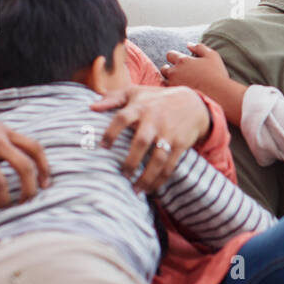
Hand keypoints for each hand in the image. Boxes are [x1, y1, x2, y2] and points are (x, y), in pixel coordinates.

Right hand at [0, 86, 50, 218]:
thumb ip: (1, 138)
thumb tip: (13, 157)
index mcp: (4, 131)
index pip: (35, 148)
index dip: (45, 168)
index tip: (46, 185)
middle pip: (25, 167)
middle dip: (30, 189)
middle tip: (27, 203)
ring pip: (0, 182)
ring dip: (5, 201)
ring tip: (4, 211)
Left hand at [88, 85, 209, 192]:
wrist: (193, 103)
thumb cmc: (156, 99)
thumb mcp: (135, 93)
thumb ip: (113, 99)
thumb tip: (91, 107)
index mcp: (140, 107)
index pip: (122, 118)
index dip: (111, 132)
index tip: (102, 147)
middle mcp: (155, 120)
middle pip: (141, 142)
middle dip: (131, 160)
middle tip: (122, 174)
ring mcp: (169, 133)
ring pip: (157, 158)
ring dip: (147, 176)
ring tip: (136, 190)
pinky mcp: (180, 144)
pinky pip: (170, 165)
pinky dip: (160, 179)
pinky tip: (150, 189)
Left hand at [162, 44, 246, 125]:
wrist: (219, 95)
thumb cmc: (217, 74)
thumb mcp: (212, 55)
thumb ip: (199, 47)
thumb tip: (188, 44)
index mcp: (183, 60)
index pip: (170, 55)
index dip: (174, 57)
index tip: (180, 62)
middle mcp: (175, 72)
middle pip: (164, 69)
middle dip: (169, 69)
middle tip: (179, 73)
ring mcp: (173, 85)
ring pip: (165, 81)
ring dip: (170, 81)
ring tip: (179, 83)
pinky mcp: (175, 96)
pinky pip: (168, 92)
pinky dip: (172, 90)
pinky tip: (180, 92)